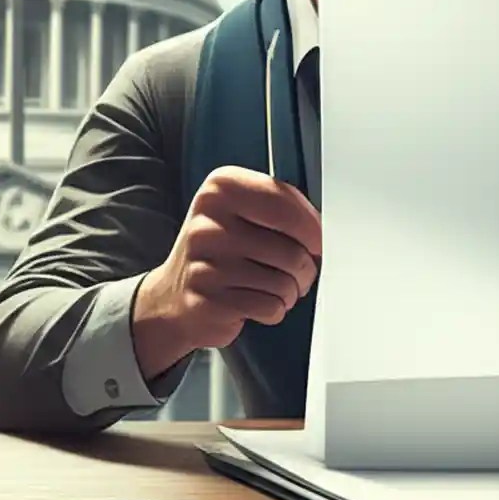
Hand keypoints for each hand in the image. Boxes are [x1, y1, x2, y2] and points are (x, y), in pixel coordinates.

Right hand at [134, 166, 321, 363]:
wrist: (172, 295)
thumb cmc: (220, 252)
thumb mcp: (242, 213)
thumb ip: (282, 210)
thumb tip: (326, 231)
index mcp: (219, 188)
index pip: (285, 203)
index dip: (313, 228)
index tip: (318, 243)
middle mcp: (208, 222)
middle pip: (292, 249)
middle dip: (305, 268)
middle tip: (296, 273)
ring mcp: (205, 262)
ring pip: (284, 281)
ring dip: (289, 291)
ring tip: (271, 288)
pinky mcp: (208, 299)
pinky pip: (268, 306)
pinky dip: (272, 310)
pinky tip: (254, 303)